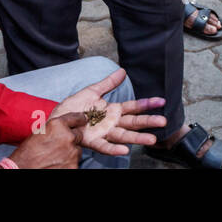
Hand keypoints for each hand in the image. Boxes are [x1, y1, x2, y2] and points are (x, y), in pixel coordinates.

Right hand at [8, 113, 85, 168]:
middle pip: (78, 136)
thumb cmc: (27, 153)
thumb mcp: (40, 133)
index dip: (80, 119)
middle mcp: (67, 136)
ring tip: (55, 157)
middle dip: (72, 140)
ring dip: (70, 153)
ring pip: (77, 151)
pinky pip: (75, 162)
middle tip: (60, 147)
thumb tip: (65, 127)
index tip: (83, 120)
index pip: (77, 118)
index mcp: (58, 125)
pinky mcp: (74, 166)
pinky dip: (68, 164)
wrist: (22, 168)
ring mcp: (72, 152)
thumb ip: (55, 128)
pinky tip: (57, 165)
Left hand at [51, 68, 167, 155]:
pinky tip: (125, 150)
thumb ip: (108, 83)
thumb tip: (123, 71)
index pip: (133, 107)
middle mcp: (112, 123)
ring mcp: (104, 133)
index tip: (162, 101)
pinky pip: (104, 146)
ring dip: (138, 138)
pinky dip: (114, 149)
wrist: (58, 118)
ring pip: (124, 136)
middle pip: (133, 122)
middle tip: (163, 122)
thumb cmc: (75, 106)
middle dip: (148, 121)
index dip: (147, 104)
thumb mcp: (92, 91)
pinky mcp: (92, 141)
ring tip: (152, 140)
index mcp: (113, 111)